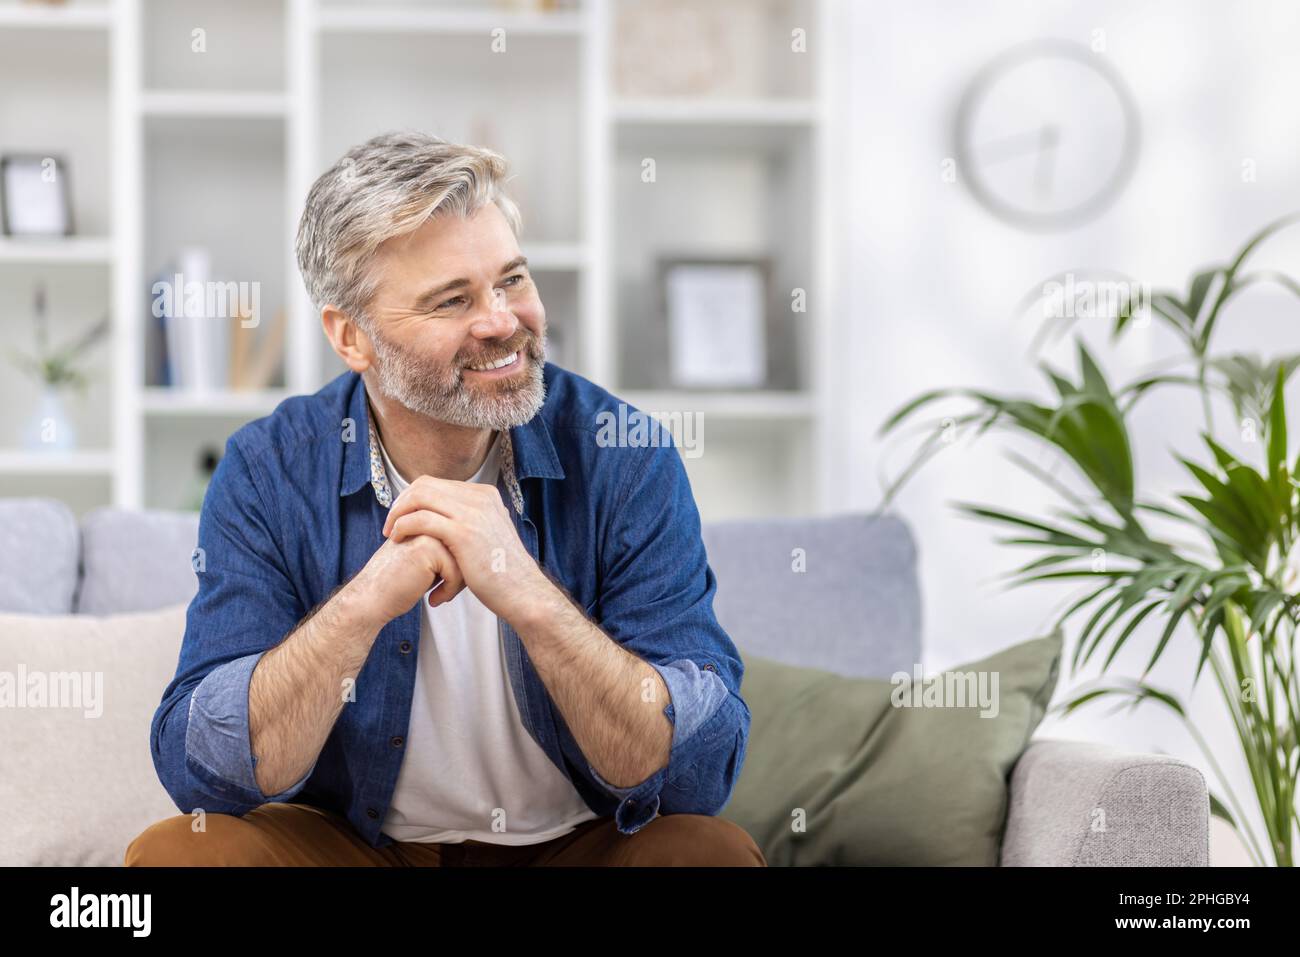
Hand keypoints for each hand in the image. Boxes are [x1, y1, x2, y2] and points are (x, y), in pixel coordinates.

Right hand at [349, 528, 465, 626]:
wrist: (370, 598)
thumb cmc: (398, 583)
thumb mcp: (427, 561)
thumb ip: (449, 550)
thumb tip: (478, 555)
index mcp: (430, 519)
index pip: (465, 540)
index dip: (463, 566)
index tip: (449, 583)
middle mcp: (430, 520)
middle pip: (468, 547)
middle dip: (463, 574)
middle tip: (446, 591)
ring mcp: (428, 531)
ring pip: (467, 558)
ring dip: (458, 584)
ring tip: (440, 595)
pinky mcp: (428, 547)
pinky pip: (457, 571)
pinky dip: (450, 590)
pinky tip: (434, 599)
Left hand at [381, 476, 550, 621]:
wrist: (523, 593)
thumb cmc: (503, 572)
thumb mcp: (490, 535)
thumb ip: (474, 521)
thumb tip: (451, 519)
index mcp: (485, 495)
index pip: (437, 483)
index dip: (413, 498)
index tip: (401, 517)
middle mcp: (480, 498)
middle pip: (425, 485)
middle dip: (401, 502)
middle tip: (390, 524)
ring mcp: (473, 513)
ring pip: (420, 497)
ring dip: (398, 513)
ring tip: (391, 533)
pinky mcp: (464, 533)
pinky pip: (421, 519)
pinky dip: (404, 526)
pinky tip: (398, 539)